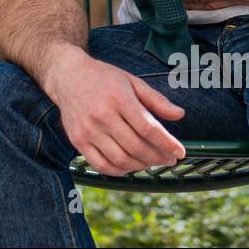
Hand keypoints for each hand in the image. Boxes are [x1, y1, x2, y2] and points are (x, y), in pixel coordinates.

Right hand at [46, 49, 186, 176]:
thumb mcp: (132, 82)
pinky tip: (130, 165)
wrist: (68, 76)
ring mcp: (88, 130)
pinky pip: (101, 165)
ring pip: (121, 160)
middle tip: (169, 159)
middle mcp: (102, 116)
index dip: (167, 144)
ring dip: (141, 166)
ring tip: (151, 162)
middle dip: (158, 157)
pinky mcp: (78, 141)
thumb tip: (179, 114)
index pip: (148, 128)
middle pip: (136, 147)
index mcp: (119, 98)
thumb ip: (156, 100)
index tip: (180, 152)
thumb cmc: (103, 78)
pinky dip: (119, 171)